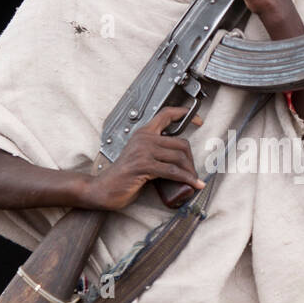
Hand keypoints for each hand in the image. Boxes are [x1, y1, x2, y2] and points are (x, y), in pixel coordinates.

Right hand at [79, 105, 203, 211]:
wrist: (105, 189)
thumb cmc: (124, 176)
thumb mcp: (141, 157)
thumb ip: (156, 151)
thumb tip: (180, 157)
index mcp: (143, 133)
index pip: (165, 114)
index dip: (183, 113)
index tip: (198, 120)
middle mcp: (144, 138)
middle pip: (181, 143)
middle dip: (191, 160)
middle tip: (193, 172)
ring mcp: (143, 151)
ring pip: (179, 157)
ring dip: (190, 172)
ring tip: (193, 181)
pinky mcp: (143, 165)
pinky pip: (172, 171)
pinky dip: (186, 179)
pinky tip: (193, 185)